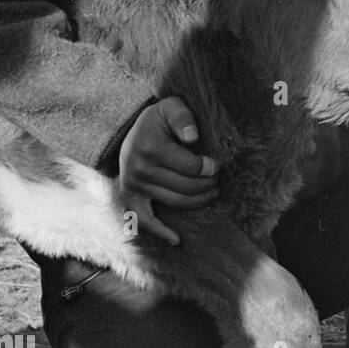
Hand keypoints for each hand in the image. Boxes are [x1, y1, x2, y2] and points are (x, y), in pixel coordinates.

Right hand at [116, 97, 218, 244]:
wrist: (132, 131)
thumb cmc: (159, 120)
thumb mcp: (171, 107)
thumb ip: (183, 117)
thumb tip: (193, 137)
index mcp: (151, 148)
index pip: (192, 167)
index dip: (210, 168)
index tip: (216, 165)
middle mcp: (139, 169)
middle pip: (186, 187)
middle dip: (208, 185)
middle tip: (218, 182)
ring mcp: (133, 185)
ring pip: (175, 201)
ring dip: (198, 201)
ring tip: (212, 193)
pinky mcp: (130, 196)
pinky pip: (144, 219)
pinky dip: (161, 231)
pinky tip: (177, 240)